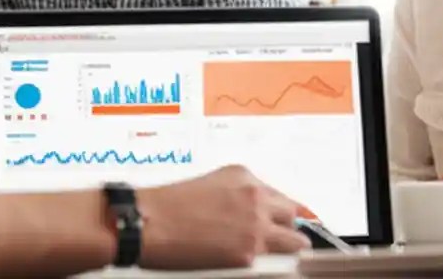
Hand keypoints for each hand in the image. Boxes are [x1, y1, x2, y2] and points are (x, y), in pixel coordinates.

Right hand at [137, 165, 309, 268]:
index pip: (279, 195)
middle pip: (291, 214)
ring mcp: (255, 226)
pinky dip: (266, 264)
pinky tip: (252, 264)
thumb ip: (236, 193)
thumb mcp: (210, 184)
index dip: (279, 211)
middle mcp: (255, 198)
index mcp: (244, 177)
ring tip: (283, 254)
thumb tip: (249, 209)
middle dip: (286, 226)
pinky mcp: (249, 254)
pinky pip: (272, 261)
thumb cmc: (167, 205)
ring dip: (288, 246)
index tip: (281, 219)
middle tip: (282, 236)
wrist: (149, 222)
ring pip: (294, 240)